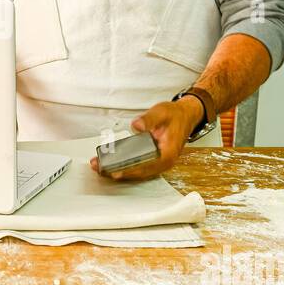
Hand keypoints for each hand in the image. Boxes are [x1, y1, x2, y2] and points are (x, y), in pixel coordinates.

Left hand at [89, 97, 203, 180]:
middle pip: (138, 172)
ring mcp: (158, 163)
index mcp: (167, 154)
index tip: (115, 171)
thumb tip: (136, 126)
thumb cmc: (174, 116)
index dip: (129, 169)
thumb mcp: (161, 112)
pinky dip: (124, 166)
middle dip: (117, 170)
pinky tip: (110, 163)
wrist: (184, 116)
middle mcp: (163, 162)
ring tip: (99, 166)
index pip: (146, 166)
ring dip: (118, 169)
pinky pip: (137, 167)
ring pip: (136, 172)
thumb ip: (149, 119)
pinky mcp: (153, 161)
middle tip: (99, 167)